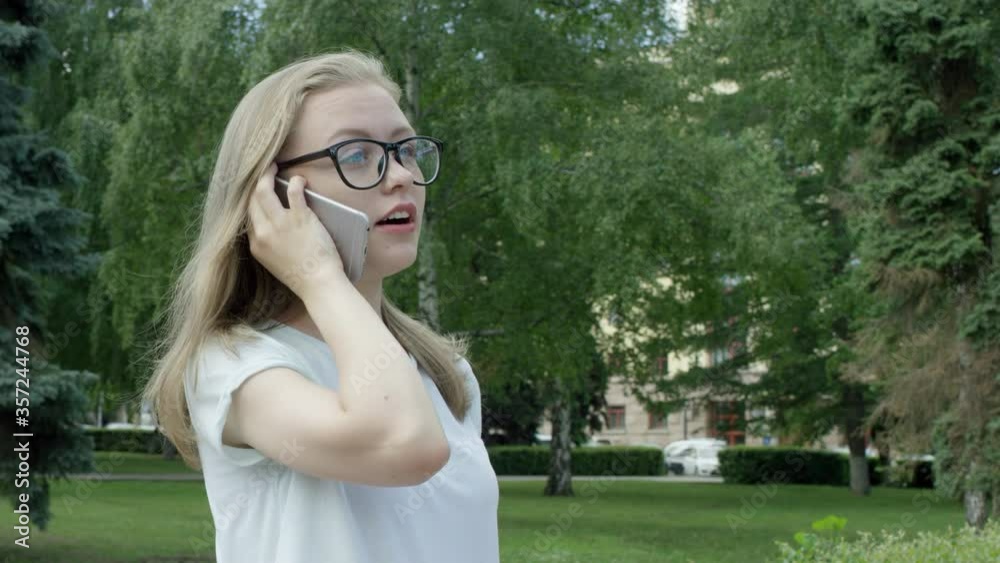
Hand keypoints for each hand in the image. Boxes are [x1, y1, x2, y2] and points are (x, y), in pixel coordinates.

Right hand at [248, 163, 346, 295]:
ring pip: (263, 190)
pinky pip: (293, 191)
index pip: (248, 215)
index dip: (252, 200)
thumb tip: (269, 227)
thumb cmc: (302, 276)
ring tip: (274, 166)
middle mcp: (264, 232)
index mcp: (256, 244)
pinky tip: (300, 180)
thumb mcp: (274, 262)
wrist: (318, 283)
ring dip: (268, 174)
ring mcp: (281, 223)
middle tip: (264, 172)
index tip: (259, 191)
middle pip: (251, 199)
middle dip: (257, 182)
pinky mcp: (300, 217)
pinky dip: (296, 181)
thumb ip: (268, 244)